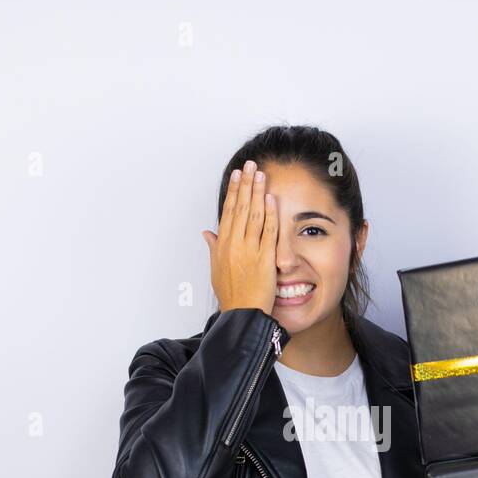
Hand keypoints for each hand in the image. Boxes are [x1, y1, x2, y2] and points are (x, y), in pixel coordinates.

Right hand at [202, 159, 278, 314]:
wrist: (242, 313)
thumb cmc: (231, 295)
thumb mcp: (216, 269)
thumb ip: (213, 247)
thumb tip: (206, 233)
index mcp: (222, 245)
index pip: (228, 211)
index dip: (233, 191)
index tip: (237, 175)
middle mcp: (234, 244)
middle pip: (240, 207)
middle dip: (245, 184)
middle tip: (250, 165)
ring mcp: (249, 250)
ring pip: (254, 214)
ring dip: (258, 192)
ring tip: (261, 174)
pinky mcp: (264, 257)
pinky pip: (268, 230)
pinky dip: (270, 213)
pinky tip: (271, 198)